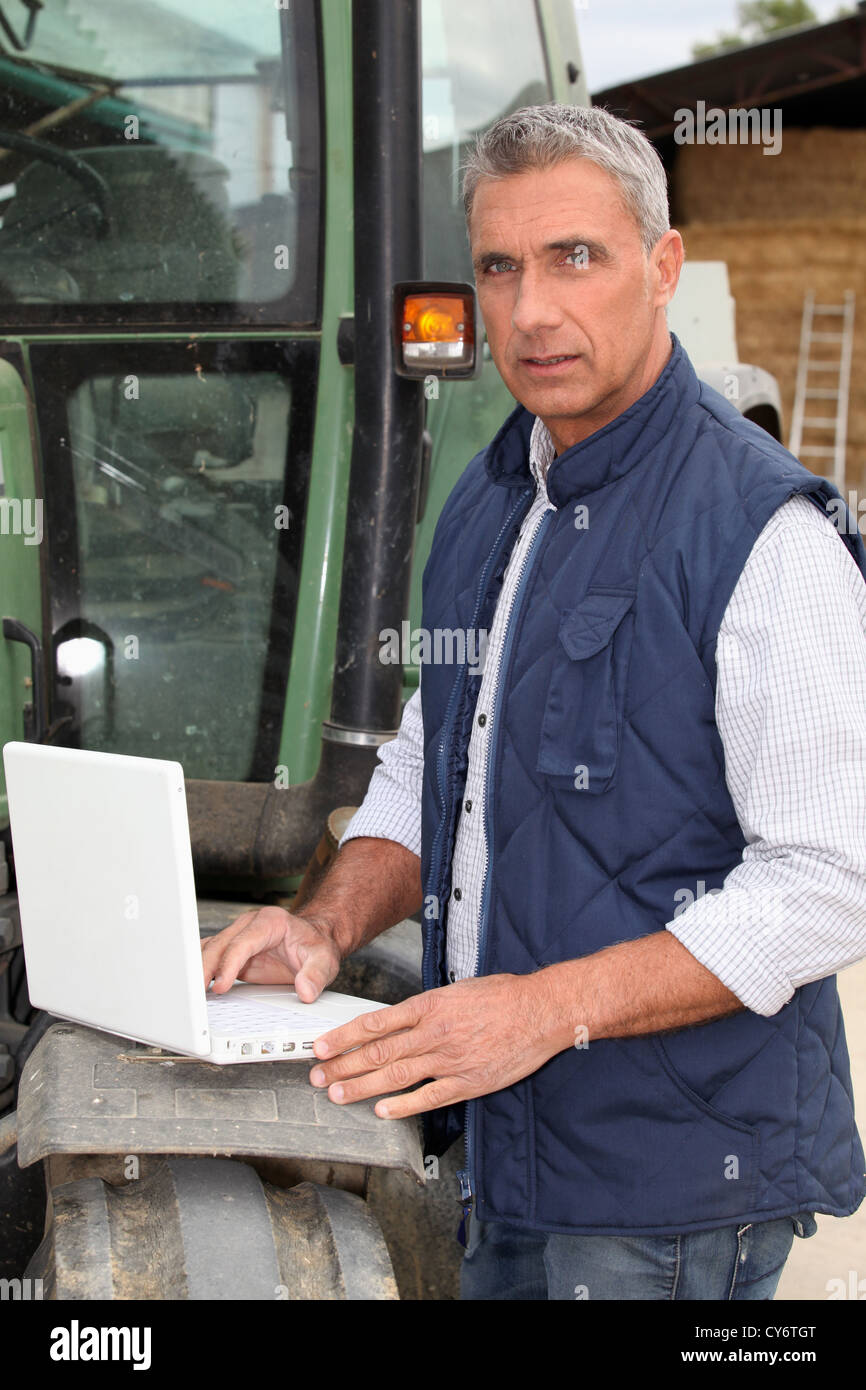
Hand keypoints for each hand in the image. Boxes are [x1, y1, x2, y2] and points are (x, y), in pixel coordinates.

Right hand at [201, 905, 341, 1002]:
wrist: (316, 939)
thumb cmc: (317, 946)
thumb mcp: (325, 960)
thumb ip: (316, 975)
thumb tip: (305, 991)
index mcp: (270, 922)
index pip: (242, 942)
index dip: (229, 964)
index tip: (221, 986)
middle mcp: (250, 926)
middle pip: (219, 944)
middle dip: (204, 968)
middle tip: (195, 993)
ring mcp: (239, 937)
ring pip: (210, 949)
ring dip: (198, 969)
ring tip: (188, 993)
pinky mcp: (234, 951)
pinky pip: (211, 957)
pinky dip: (200, 970)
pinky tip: (193, 987)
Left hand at [308, 972, 564, 1117]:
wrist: (540, 1011)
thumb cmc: (502, 996)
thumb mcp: (457, 989)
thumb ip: (427, 1006)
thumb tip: (399, 1019)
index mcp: (430, 1005)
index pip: (375, 1022)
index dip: (344, 1036)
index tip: (322, 1046)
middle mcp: (433, 1033)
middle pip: (378, 1052)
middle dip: (343, 1065)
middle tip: (318, 1075)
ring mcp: (449, 1060)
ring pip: (396, 1076)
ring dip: (362, 1087)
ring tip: (337, 1093)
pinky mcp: (467, 1082)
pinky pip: (428, 1098)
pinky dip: (402, 1106)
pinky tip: (382, 1111)